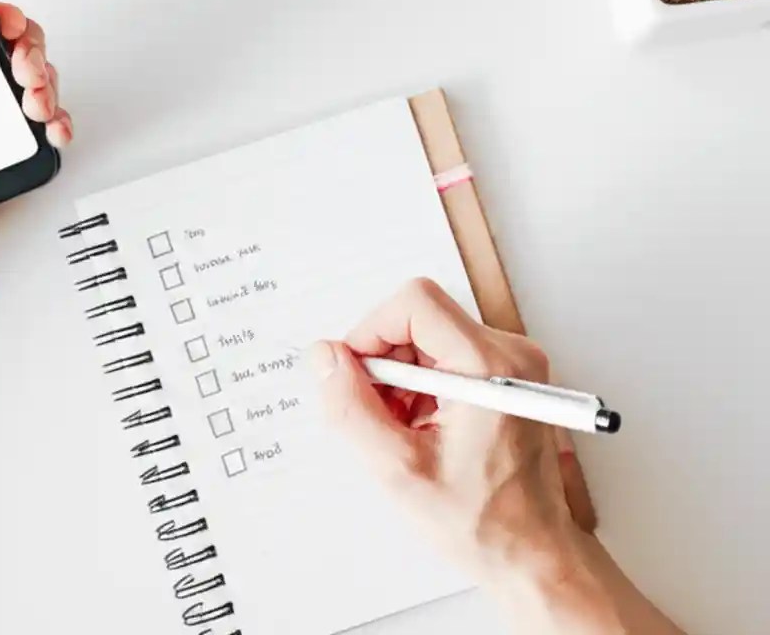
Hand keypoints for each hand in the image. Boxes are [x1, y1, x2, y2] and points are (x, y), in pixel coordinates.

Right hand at [307, 278, 577, 582]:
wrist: (532, 553)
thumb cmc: (481, 521)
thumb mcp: (398, 469)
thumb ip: (351, 407)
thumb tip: (324, 358)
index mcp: (490, 368)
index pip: (414, 303)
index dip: (370, 331)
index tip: (355, 374)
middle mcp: (510, 354)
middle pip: (420, 318)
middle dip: (384, 362)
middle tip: (377, 414)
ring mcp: (513, 365)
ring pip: (429, 338)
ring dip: (400, 378)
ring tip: (402, 430)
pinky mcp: (508, 378)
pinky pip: (447, 357)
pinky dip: (421, 387)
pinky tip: (420, 429)